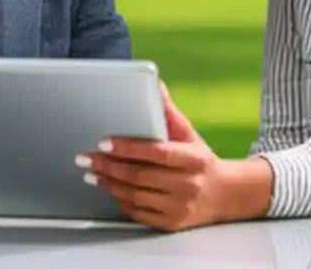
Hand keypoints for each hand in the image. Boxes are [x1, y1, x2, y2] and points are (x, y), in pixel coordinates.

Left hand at [79, 83, 273, 230]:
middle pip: (139, 176)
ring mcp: (179, 207)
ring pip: (135, 196)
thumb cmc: (200, 160)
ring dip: (109, 184)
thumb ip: (169, 113)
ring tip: (93, 174)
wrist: (223, 194)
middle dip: (108, 166)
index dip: (128, 148)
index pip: (156, 153)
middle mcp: (188, 184)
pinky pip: (139, 214)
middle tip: (87, 158)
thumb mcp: (189, 134)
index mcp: (193, 159)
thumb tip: (156, 86)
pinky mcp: (171, 223)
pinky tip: (112, 190)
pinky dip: (121, 201)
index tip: (104, 142)